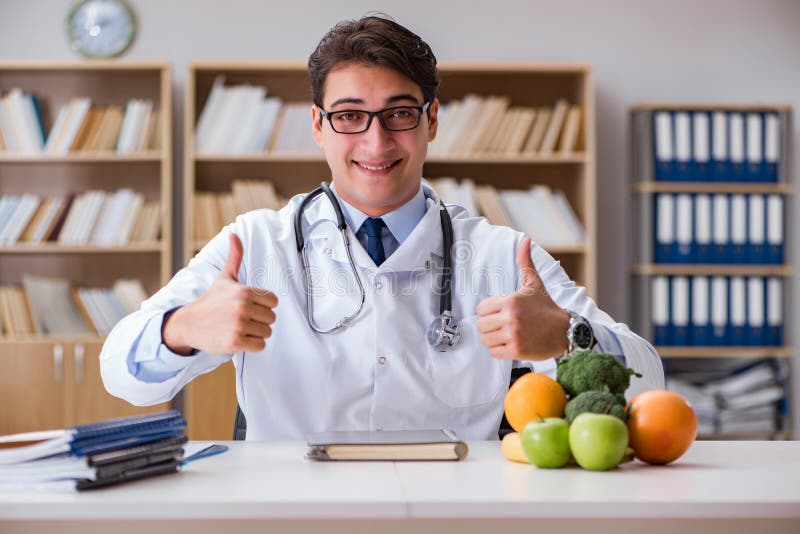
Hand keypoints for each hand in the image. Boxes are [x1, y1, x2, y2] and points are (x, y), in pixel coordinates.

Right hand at [163, 234, 277, 354]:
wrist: (188, 323)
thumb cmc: (211, 301)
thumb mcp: (224, 278)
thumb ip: (234, 257)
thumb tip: (234, 234)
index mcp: (245, 291)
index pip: (273, 302)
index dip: (263, 306)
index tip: (249, 307)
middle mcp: (242, 307)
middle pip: (271, 318)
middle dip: (259, 320)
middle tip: (242, 319)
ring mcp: (239, 325)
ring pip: (267, 333)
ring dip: (256, 333)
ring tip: (239, 328)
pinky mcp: (235, 342)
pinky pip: (260, 346)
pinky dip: (252, 345)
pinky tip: (239, 338)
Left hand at [475, 236, 568, 360]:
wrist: (565, 331)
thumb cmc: (547, 308)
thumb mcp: (535, 284)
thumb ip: (525, 262)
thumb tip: (525, 239)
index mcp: (510, 300)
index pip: (481, 309)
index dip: (489, 312)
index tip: (500, 313)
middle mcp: (510, 317)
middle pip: (481, 325)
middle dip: (490, 326)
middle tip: (503, 326)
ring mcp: (513, 334)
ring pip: (486, 340)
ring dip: (494, 339)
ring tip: (508, 335)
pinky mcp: (516, 350)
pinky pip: (494, 353)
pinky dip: (500, 351)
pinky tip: (510, 344)